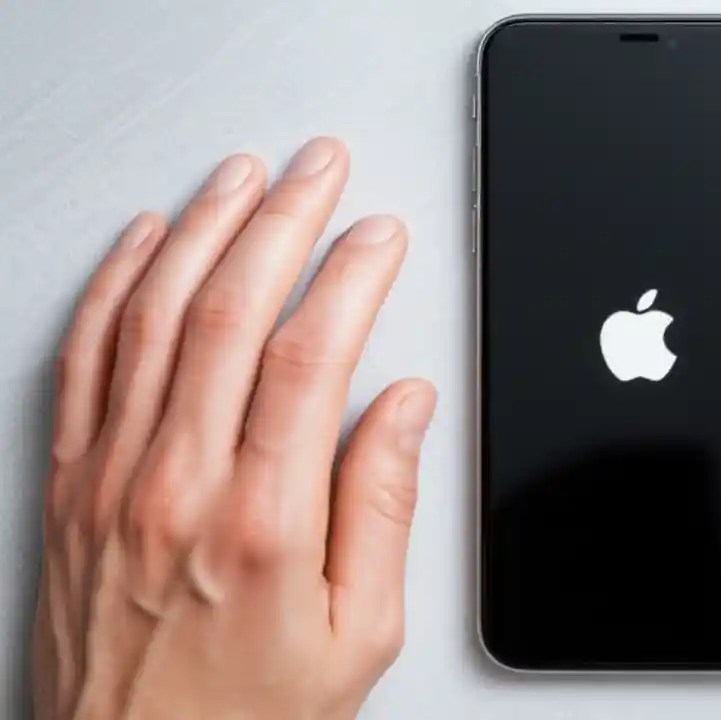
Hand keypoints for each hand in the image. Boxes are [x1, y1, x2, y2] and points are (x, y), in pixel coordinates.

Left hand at [31, 138, 433, 718]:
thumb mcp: (362, 631)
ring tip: (243, 177)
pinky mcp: (69, 482)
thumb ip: (382, 505)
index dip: (349, 277)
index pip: (308, 355)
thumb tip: (400, 406)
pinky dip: (113, 285)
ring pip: (154, 315)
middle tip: (320, 169)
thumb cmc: (250, 711)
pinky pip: (83, 357)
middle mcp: (177, 483)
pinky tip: (143, 241)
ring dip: (202, 229)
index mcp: (263, 521)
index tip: (378, 237)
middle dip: (284, 220)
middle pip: (230, 311)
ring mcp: (112, 476)